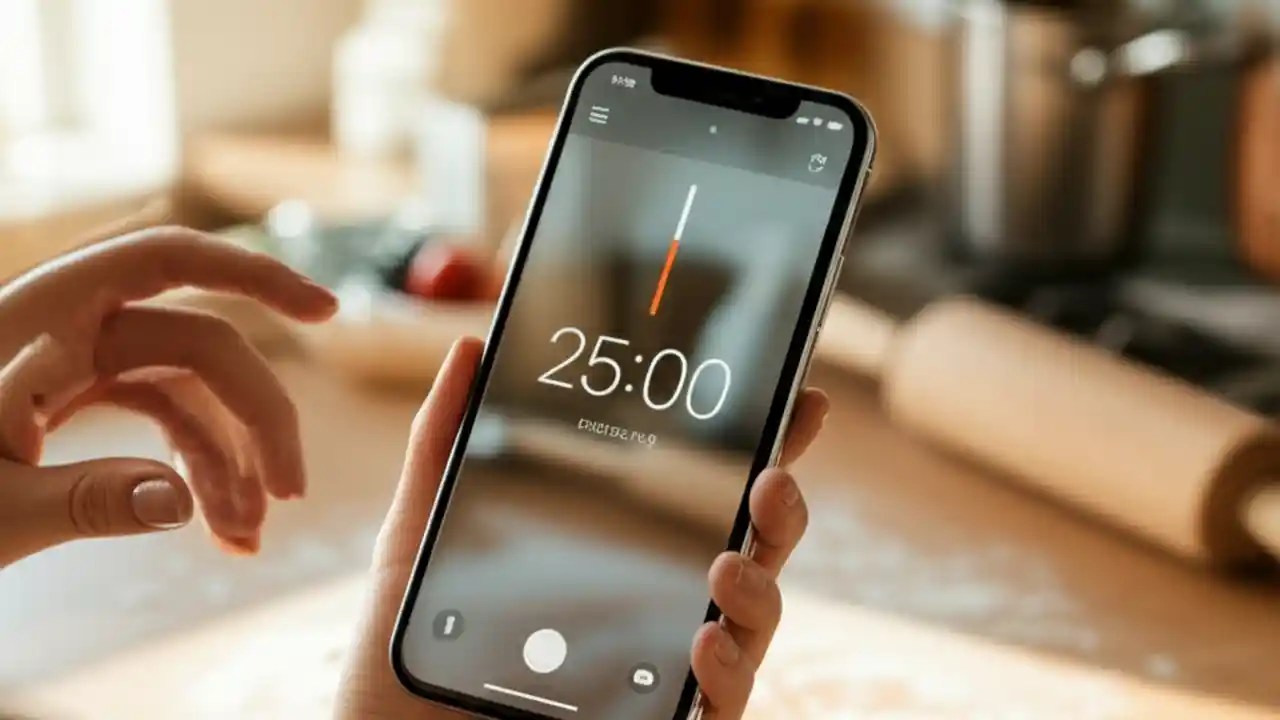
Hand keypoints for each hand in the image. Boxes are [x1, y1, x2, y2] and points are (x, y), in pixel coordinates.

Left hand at [0, 227, 336, 566]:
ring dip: (229, 459)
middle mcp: (64, 331)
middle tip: (291, 492)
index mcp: (34, 322)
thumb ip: (83, 500)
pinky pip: (161, 421)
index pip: (162, 261)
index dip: (250, 272)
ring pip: (188, 391)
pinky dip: (196, 469)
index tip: (324, 309)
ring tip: (245, 538)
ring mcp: (72, 366)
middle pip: (199, 345)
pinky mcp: (74, 402)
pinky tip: (215, 524)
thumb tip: (183, 504)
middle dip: (256, 417)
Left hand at [336, 338, 826, 719]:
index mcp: (622, 554)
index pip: (705, 495)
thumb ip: (443, 444)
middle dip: (780, 509)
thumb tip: (470, 350)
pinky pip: (721, 704)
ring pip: (753, 626)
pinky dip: (726, 671)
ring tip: (725, 564)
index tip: (794, 398)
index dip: (759, 447)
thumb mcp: (422, 535)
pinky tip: (701, 642)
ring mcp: (662, 672)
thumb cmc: (408, 648)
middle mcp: (656, 607)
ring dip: (758, 588)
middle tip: (770, 475)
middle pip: (751, 551)